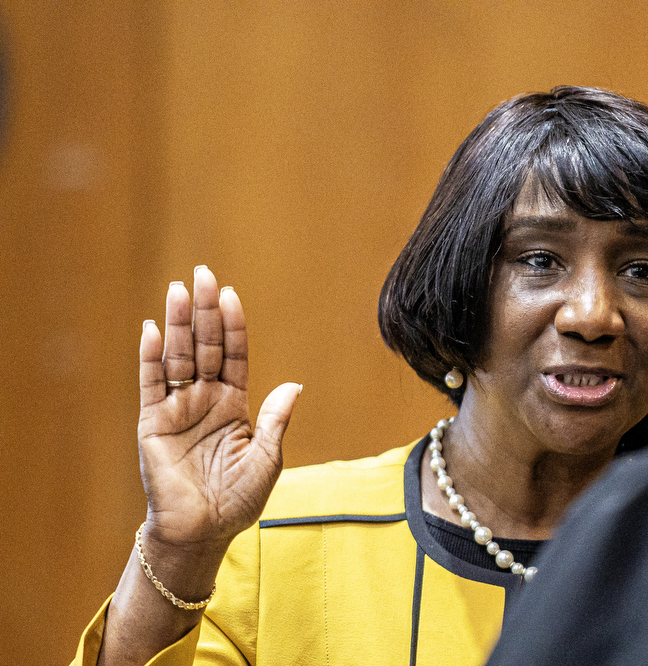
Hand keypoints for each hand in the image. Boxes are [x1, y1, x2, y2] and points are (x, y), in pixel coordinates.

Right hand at [137, 266, 299, 550]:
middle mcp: (205, 400)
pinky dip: (151, 358)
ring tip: (178, 290)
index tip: (231, 295)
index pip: (233, 355)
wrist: (203, 531)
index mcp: (234, 404)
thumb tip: (295, 384)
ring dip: (178, 324)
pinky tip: (153, 330)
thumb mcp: (267, 458)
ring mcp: (178, 409)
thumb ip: (276, 419)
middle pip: (205, 346)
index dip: (233, 326)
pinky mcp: (153, 424)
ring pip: (178, 357)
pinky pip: (151, 385)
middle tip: (202, 273)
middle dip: (205, 311)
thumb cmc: (238, 499)